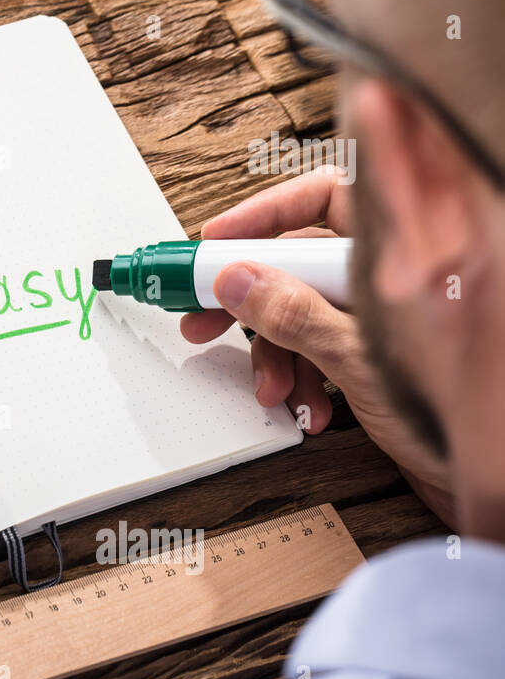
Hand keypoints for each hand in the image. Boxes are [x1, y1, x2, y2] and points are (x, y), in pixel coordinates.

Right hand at [179, 167, 455, 525]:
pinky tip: (309, 406)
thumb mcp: (361, 358)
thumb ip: (296, 315)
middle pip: (299, 260)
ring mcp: (381, 313)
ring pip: (300, 309)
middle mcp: (392, 274)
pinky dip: (302, 374)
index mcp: (402, 252)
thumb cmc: (465, 411)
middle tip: (203, 316)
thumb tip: (238, 281)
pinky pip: (316, 344)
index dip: (264, 214)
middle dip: (250, 298)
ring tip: (273, 389)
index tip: (215, 242)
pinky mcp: (373, 349)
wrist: (494, 480)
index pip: (323, 198)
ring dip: (276, 353)